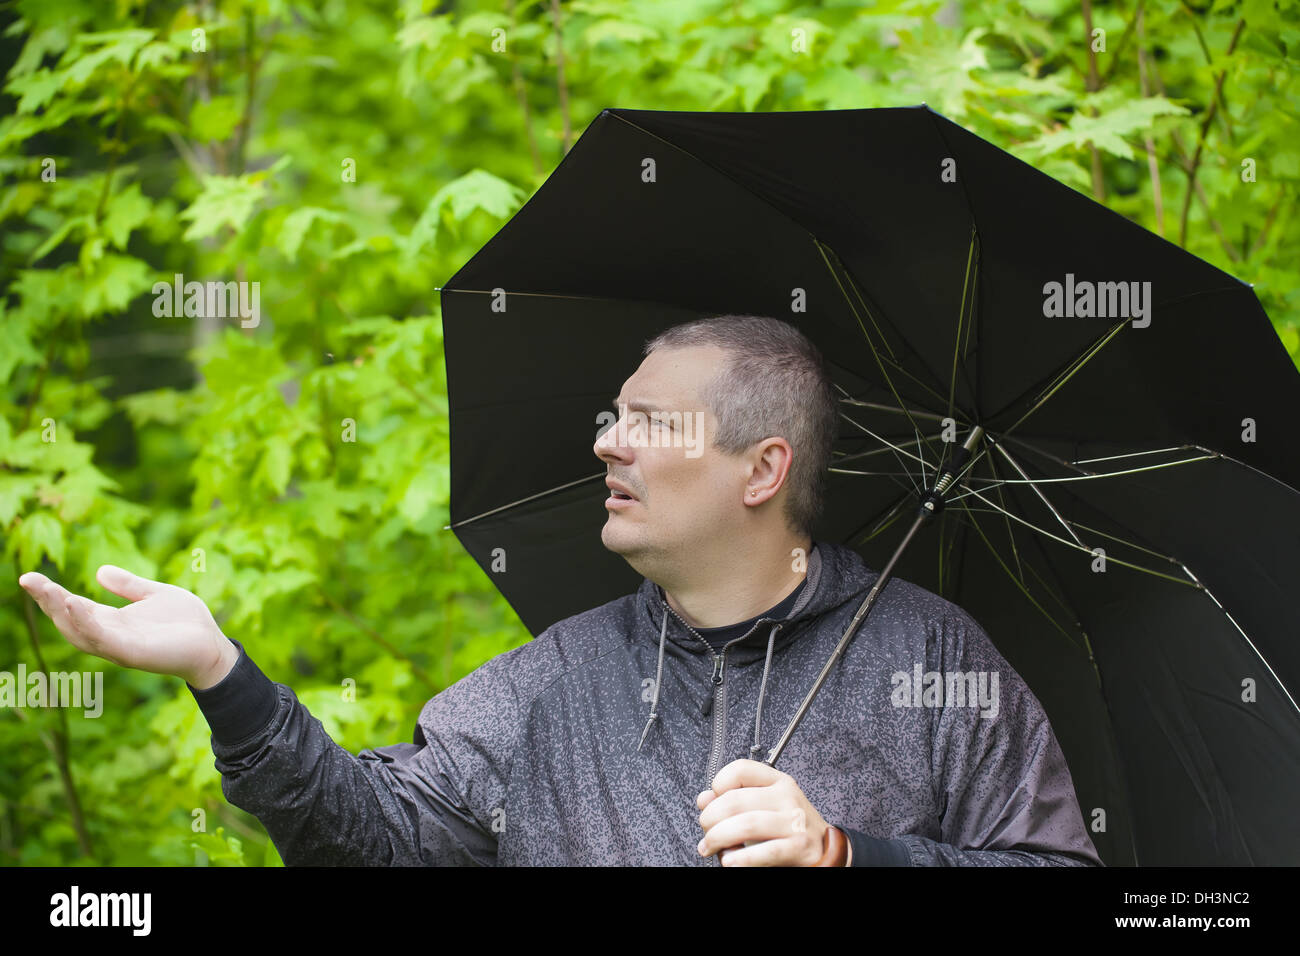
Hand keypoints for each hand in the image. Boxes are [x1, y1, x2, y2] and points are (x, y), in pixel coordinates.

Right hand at [17, 566, 237, 688]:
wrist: (212, 644)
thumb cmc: (185, 623)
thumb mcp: (154, 595)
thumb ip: (128, 586)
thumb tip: (98, 571)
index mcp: (111, 621)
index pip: (73, 607)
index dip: (51, 594)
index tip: (29, 577)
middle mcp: (109, 636)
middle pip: (69, 620)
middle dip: (48, 602)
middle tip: (29, 580)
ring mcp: (118, 646)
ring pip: (81, 632)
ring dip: (62, 612)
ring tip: (48, 590)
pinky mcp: (133, 653)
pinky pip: (104, 639)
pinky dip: (88, 623)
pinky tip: (76, 605)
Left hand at [696, 758, 832, 865]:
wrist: (827, 850)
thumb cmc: (791, 827)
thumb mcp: (765, 806)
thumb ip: (734, 800)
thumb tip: (704, 798)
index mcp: (777, 781)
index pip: (741, 769)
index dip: (718, 784)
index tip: (712, 801)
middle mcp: (787, 796)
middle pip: (735, 800)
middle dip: (710, 819)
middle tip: (706, 832)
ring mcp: (794, 821)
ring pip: (745, 824)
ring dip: (719, 838)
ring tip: (710, 848)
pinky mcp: (799, 847)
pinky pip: (764, 851)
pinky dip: (741, 859)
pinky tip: (730, 861)